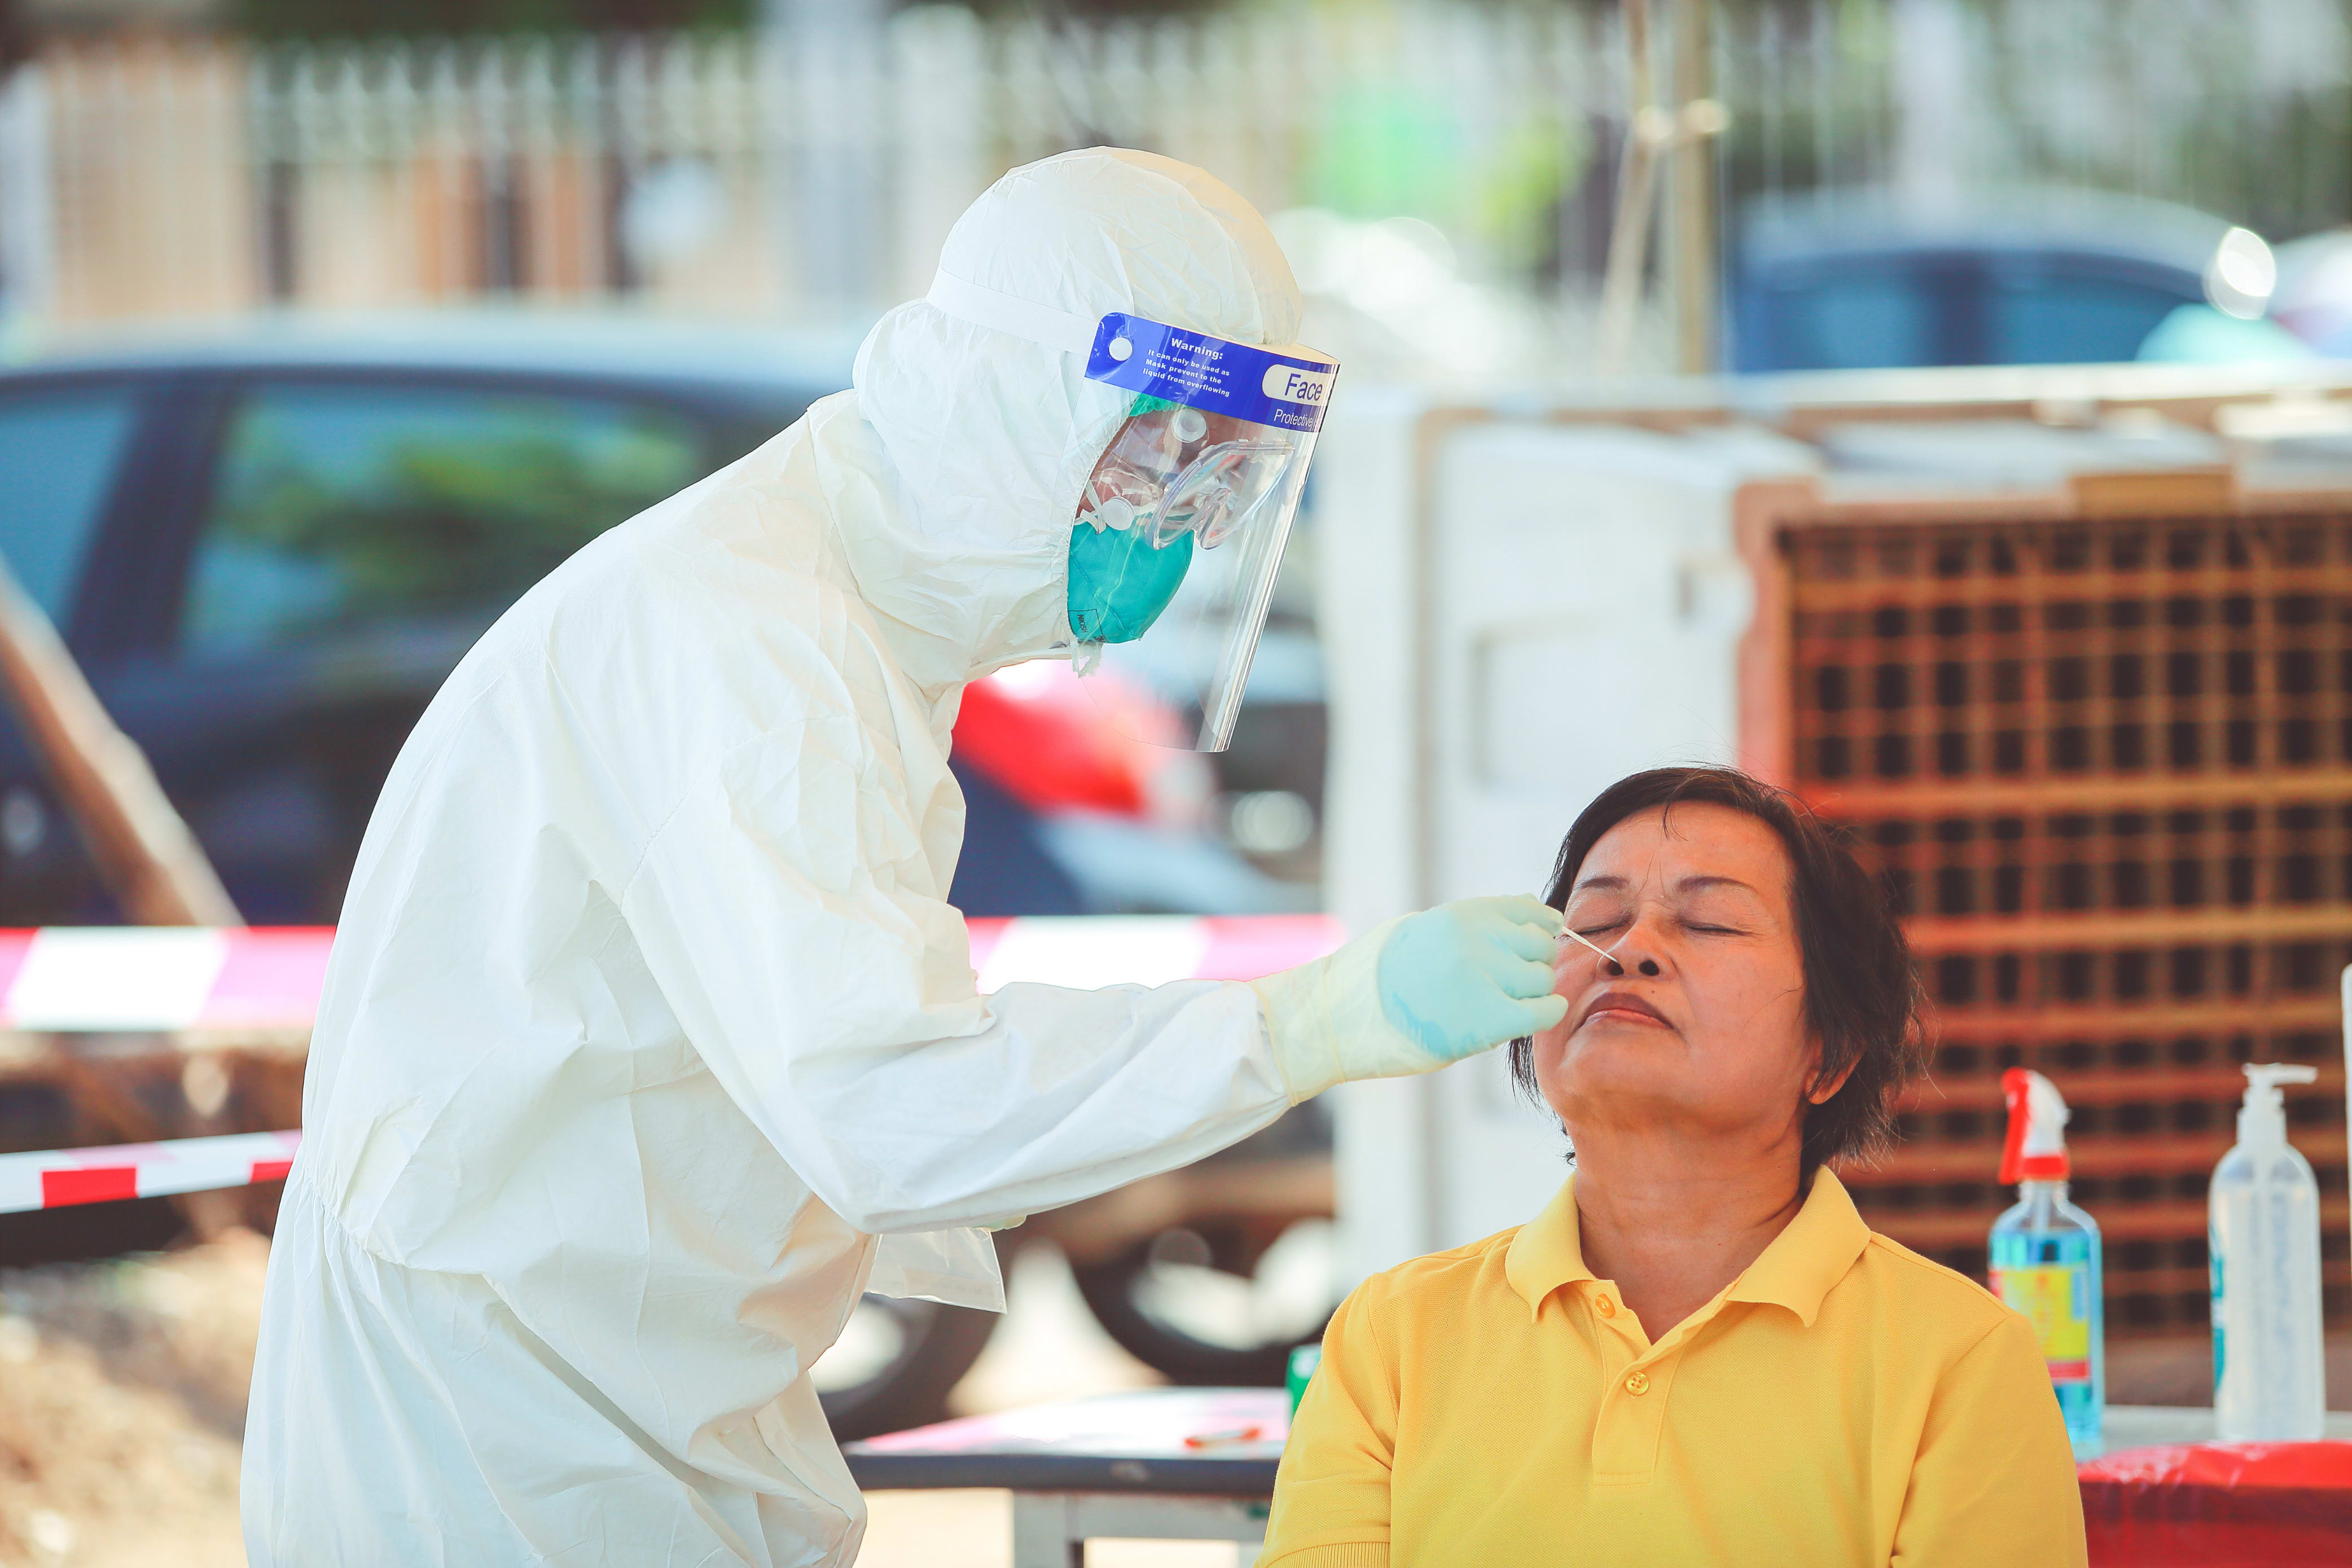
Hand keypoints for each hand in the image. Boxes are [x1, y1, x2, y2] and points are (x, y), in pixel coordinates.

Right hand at [1375, 895, 1569, 1062]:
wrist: (1344, 1017)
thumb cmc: (1382, 974)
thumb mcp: (1424, 929)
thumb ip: (1478, 920)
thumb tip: (1531, 904)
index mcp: (1461, 915)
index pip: (1525, 909)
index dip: (1541, 923)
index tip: (1546, 931)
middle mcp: (1477, 941)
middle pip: (1539, 946)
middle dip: (1535, 960)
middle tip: (1517, 976)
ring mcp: (1484, 979)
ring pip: (1542, 979)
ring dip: (1536, 989)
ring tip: (1514, 998)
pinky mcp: (1488, 1020)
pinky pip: (1541, 1012)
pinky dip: (1548, 1011)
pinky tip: (1541, 1012)